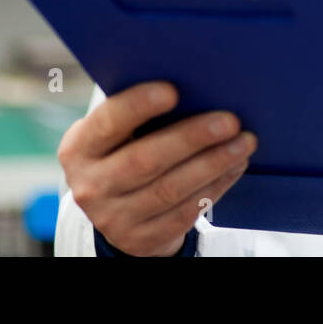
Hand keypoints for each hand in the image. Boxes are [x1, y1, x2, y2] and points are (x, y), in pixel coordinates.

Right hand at [58, 81, 257, 255]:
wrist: (118, 211)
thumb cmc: (126, 151)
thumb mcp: (118, 134)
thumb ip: (139, 113)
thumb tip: (195, 84)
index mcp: (79, 148)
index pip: (107, 123)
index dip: (138, 106)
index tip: (173, 91)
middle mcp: (90, 185)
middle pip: (145, 160)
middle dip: (192, 137)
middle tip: (230, 120)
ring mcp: (114, 218)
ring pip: (171, 189)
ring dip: (213, 163)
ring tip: (243, 143)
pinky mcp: (141, 240)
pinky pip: (185, 212)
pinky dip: (215, 186)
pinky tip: (234, 167)